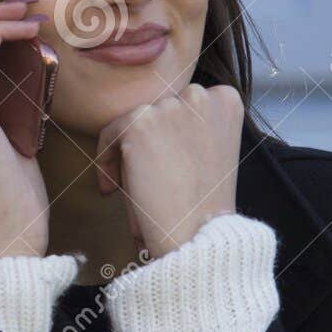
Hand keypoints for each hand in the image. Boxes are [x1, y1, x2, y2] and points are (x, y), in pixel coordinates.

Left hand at [93, 82, 243, 259]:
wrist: (198, 235)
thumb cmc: (205, 205)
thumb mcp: (212, 152)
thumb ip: (192, 128)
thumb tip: (160, 124)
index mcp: (225, 101)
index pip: (184, 106)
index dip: (170, 136)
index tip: (166, 164)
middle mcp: (201, 95)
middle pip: (159, 112)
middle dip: (151, 144)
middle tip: (148, 181)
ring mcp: (170, 106)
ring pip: (134, 124)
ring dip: (129, 154)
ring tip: (134, 189)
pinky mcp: (139, 122)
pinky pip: (110, 134)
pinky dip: (105, 160)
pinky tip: (112, 189)